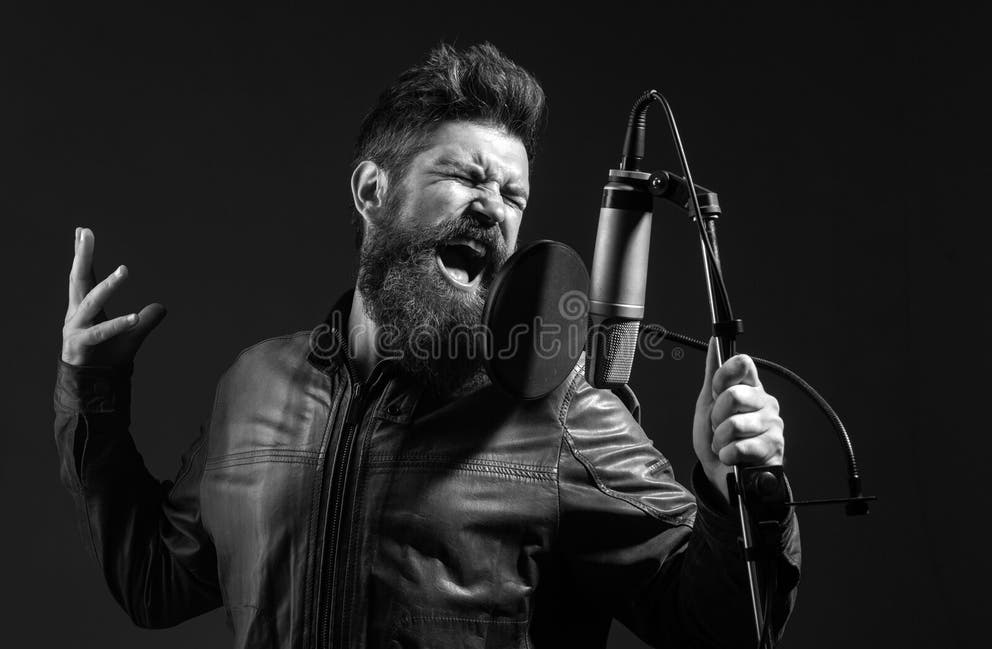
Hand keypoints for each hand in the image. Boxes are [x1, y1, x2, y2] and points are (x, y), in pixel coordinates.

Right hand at [61, 227, 166, 366]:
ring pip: (91, 302)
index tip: (82, 231)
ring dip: (108, 287)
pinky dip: (118, 325)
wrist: (91, 389)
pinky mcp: (79, 346)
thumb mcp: (132, 337)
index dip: (84, 255)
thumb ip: (147, 321)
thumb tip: (162, 307)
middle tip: (85, 233)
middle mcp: (76, 315)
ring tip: (124, 270)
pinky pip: (100, 333)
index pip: (84, 276)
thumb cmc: (105, 360)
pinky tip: (136, 316)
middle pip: (79, 279)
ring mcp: (75, 330)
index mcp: (84, 309)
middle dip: (82, 256)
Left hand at [692, 337, 784, 502]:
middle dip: (716, 415)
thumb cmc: (715, 436)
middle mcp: (765, 402)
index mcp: (750, 387)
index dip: (722, 377)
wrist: (719, 472)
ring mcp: (773, 424)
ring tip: (724, 444)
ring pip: (735, 423)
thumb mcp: (708, 403)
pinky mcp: (774, 446)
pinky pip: (741, 446)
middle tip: (717, 426)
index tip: (714, 392)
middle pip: (734, 394)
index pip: (743, 363)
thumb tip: (715, 342)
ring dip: (720, 439)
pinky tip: (731, 457)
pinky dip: (728, 454)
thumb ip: (713, 373)